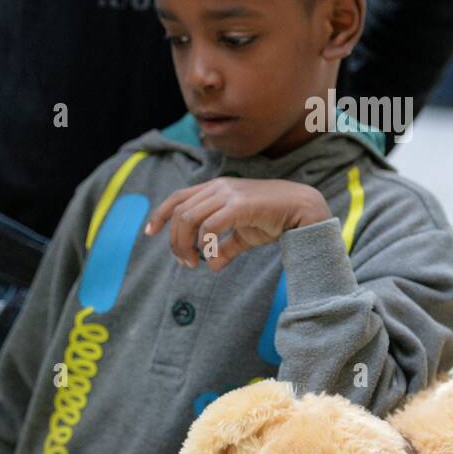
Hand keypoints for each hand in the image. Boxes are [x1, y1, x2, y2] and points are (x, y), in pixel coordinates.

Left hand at [144, 177, 329, 271]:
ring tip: (193, 262)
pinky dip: (204, 242)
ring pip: (189, 219)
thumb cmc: (272, 219)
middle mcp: (218, 187)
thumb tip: (212, 266)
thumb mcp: (243, 235)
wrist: (302, 210)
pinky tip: (210, 255)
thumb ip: (226, 247)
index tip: (150, 233)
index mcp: (215, 188)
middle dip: (175, 241)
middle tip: (185, 262)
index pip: (177, 197)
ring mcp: (228, 194)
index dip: (160, 214)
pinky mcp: (239, 205)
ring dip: (186, 244)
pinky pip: (210, 225)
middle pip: (180, 213)